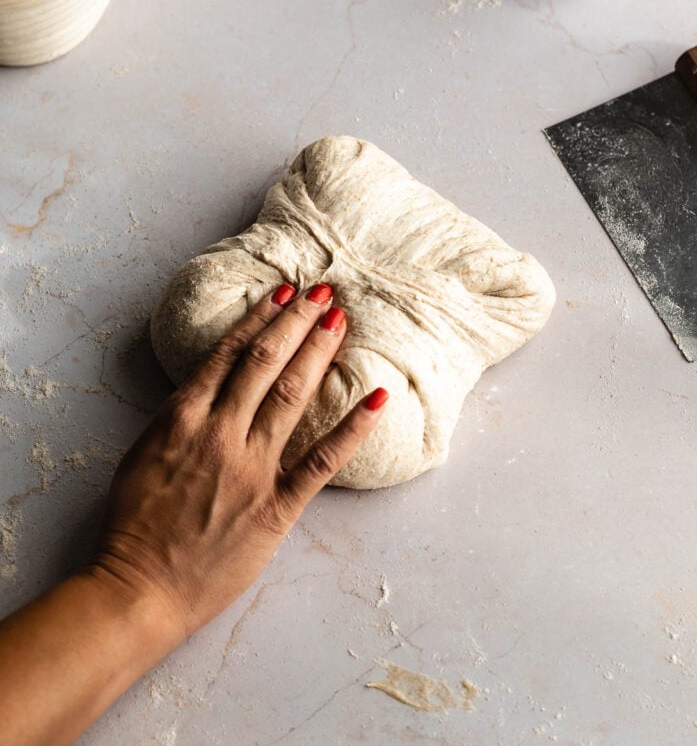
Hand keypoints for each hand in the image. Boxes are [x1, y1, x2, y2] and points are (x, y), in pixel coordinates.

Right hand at [90, 283, 387, 643]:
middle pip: (266, 363)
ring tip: (339, 320)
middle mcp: (220, 433)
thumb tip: (208, 388)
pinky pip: (322, 460)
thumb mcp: (142, 455)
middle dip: (297, 322)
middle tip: (324, 292)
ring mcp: (251, 468)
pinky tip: (377, 398)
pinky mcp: (276, 505)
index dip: (260, 318)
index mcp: (183, 419)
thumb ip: (179, 418)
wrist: (139, 589)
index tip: (283, 292)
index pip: (230, 354)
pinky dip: (353, 427)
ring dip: (318, 353)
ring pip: (292, 395)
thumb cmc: (133, 526)